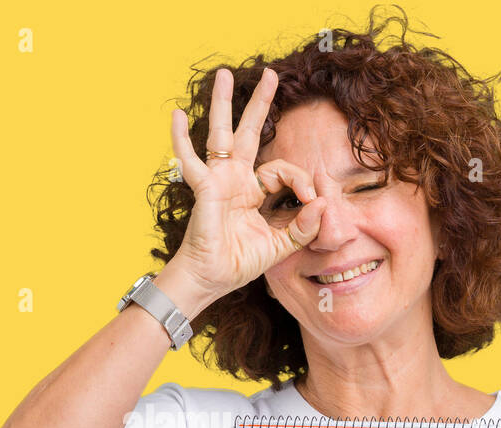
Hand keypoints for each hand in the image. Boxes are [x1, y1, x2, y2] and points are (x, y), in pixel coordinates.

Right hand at [167, 67, 326, 299]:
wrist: (212, 279)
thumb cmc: (238, 263)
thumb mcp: (280, 246)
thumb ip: (302, 227)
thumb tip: (322, 203)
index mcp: (253, 191)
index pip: (282, 170)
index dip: (301, 180)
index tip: (312, 200)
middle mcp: (235, 180)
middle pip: (249, 133)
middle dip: (260, 105)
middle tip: (270, 75)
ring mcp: (218, 180)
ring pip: (222, 134)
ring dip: (224, 103)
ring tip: (225, 74)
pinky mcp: (204, 188)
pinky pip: (190, 159)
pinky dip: (181, 138)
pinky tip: (178, 115)